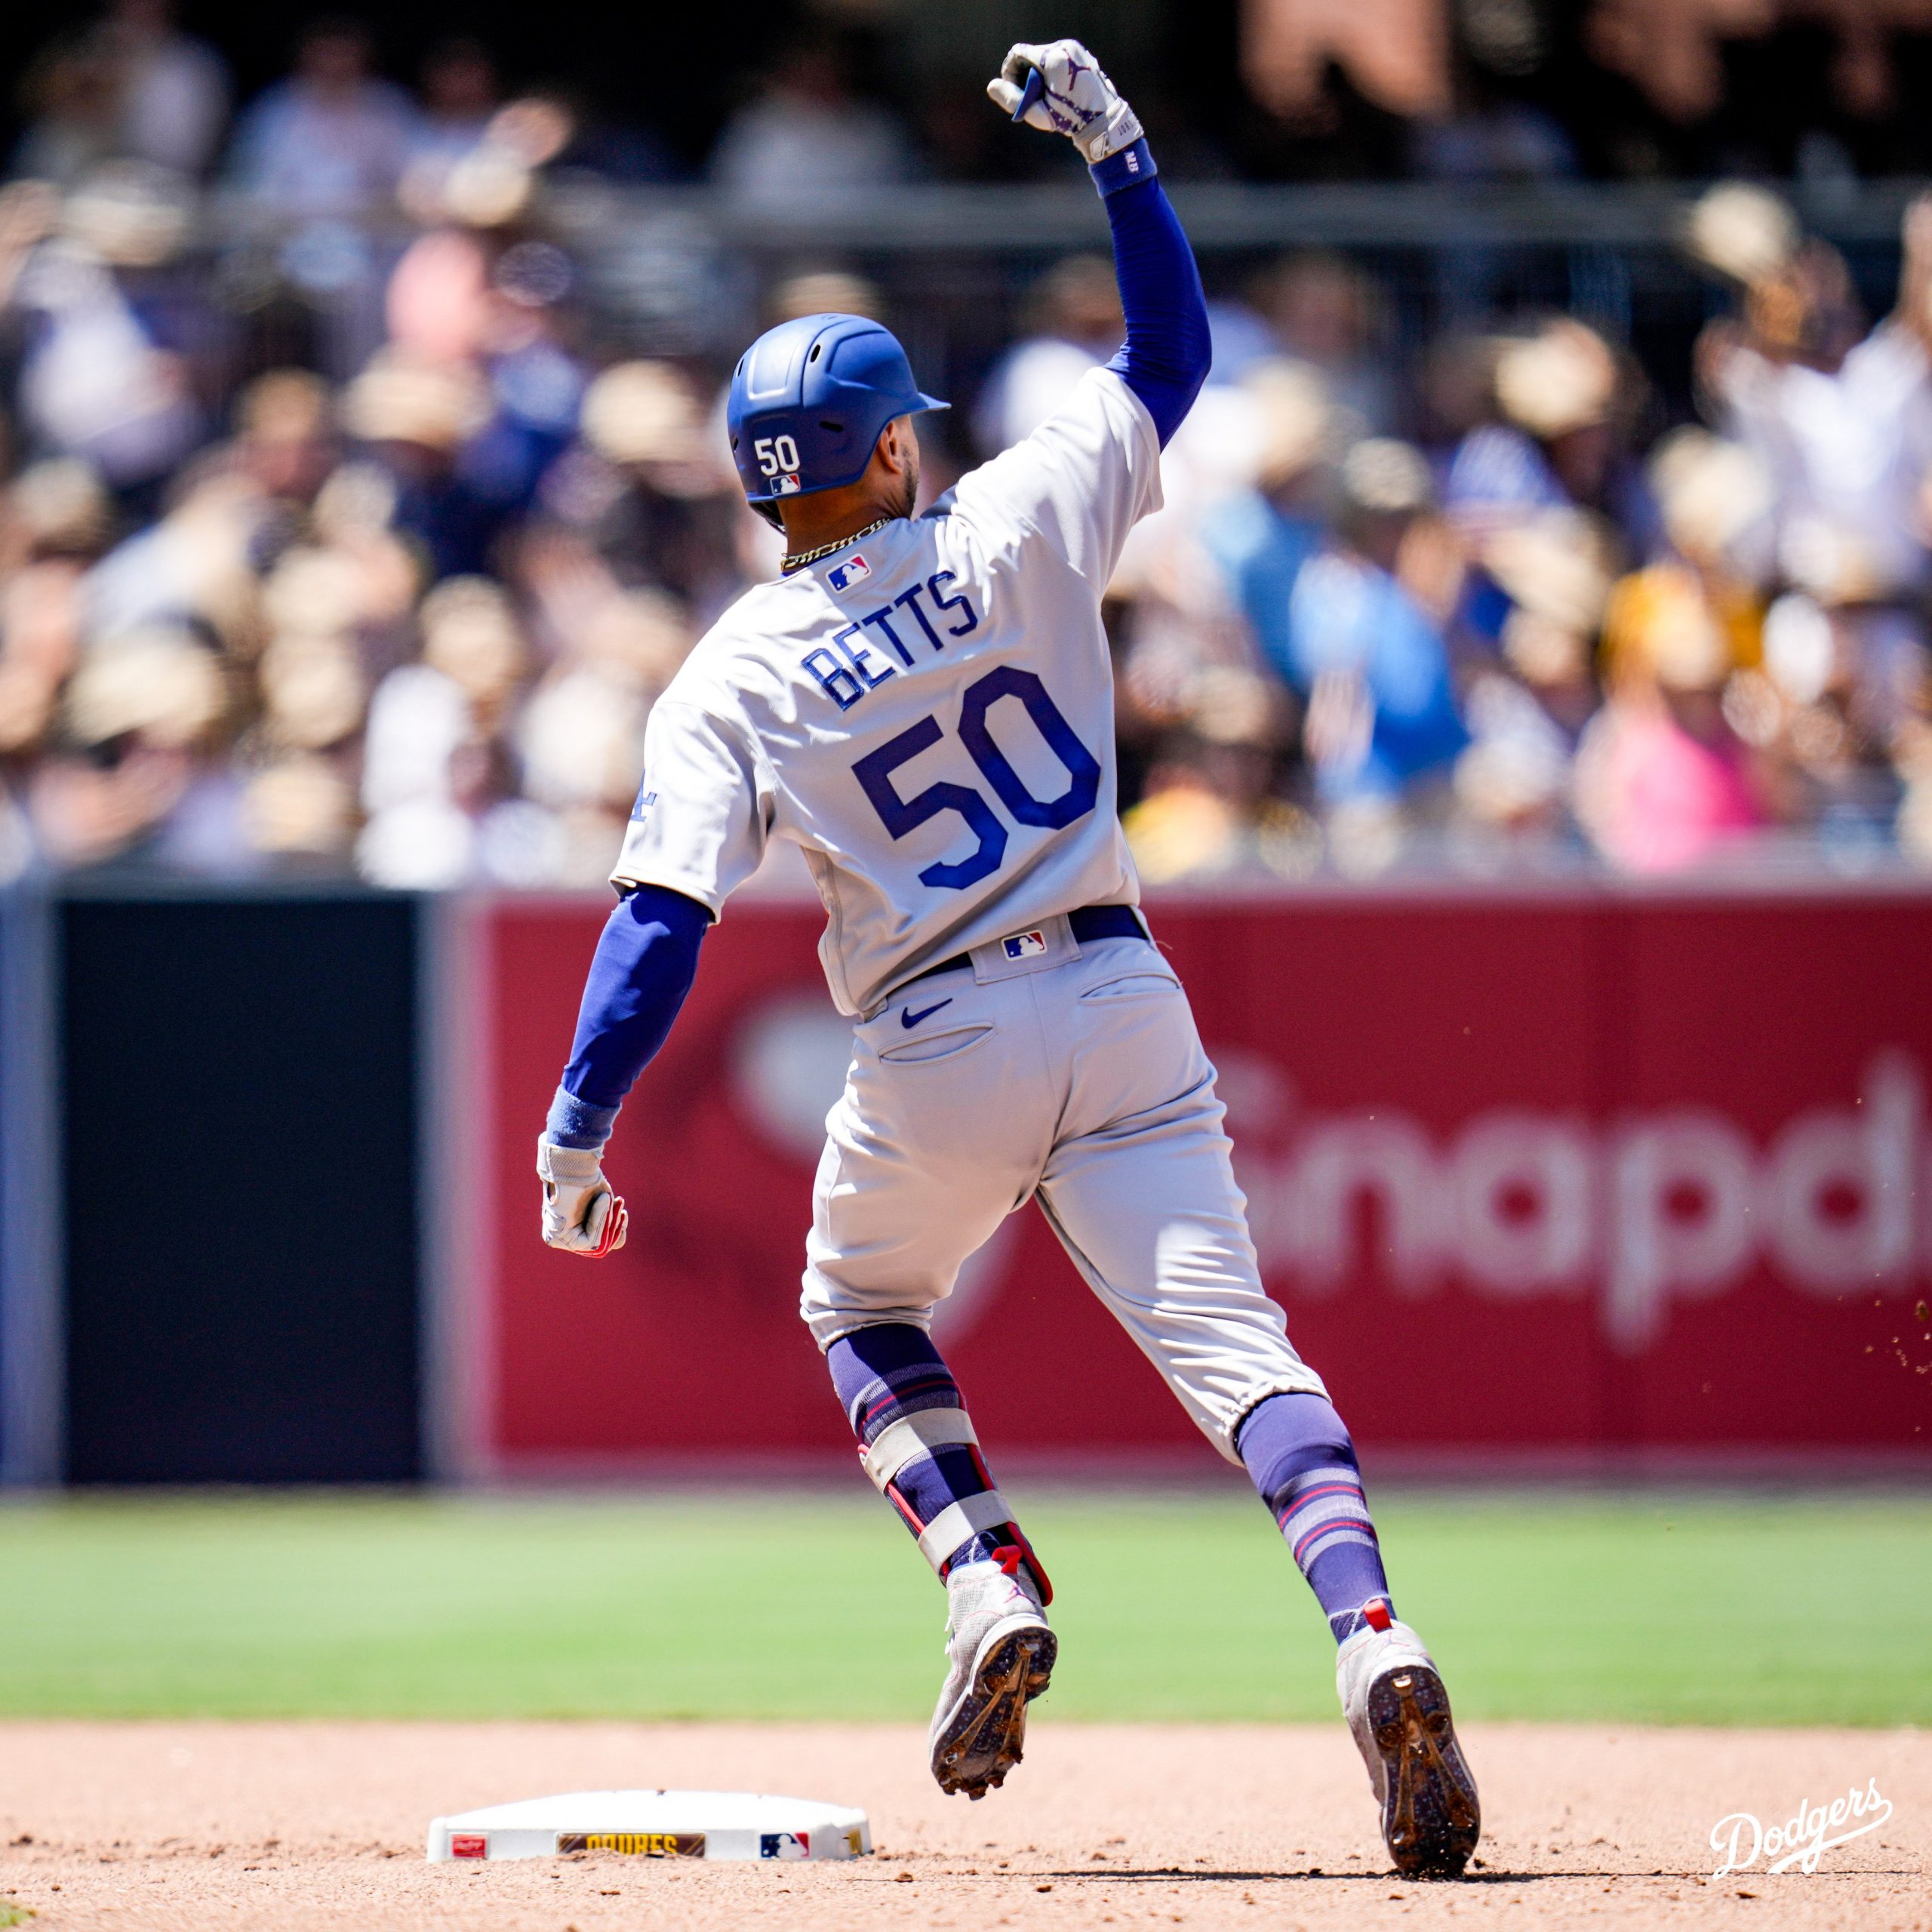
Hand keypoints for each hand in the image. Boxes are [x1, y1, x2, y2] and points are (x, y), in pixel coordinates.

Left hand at [537, 1139, 628, 1257]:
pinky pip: (587, 1240)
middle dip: (614, 1228)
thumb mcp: (603, 1205)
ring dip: (607, 1221)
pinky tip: (601, 1201)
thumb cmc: (587, 1180)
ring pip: (594, 1245)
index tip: (623, 1213)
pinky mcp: (556, 1237)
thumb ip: (607, 1223)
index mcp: (570, 1229)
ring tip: (607, 1199)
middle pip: (597, 1247)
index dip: (615, 1232)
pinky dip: (599, 1220)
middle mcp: (561, 1237)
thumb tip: (616, 1243)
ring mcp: (556, 1239)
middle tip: (622, 1211)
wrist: (572, 1164)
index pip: (597, 1242)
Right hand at [986, 40, 1142, 165]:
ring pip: (1044, 54)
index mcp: (1053, 58)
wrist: (1103, 119)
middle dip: (1024, 72)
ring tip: (1043, 92)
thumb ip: (1012, 99)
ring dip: (1037, 71)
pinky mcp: (1080, 53)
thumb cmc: (1069, 119)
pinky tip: (1056, 88)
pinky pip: (1058, 56)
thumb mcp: (1037, 113)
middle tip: (1029, 94)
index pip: (1018, 52)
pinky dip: (1051, 70)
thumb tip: (992, 86)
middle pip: (1031, 53)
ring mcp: (1074, 48)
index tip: (1013, 87)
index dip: (1010, 70)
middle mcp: (1065, 47)